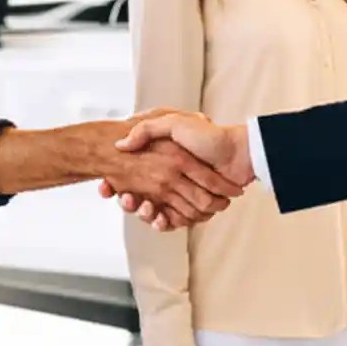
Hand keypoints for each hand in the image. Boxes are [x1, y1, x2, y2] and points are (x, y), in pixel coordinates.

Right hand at [99, 111, 253, 229]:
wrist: (238, 152)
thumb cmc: (209, 136)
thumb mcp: (175, 123)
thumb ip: (149, 128)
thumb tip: (122, 143)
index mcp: (164, 161)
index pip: (132, 176)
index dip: (118, 184)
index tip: (108, 187)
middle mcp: (170, 179)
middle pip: (140, 196)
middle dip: (129, 201)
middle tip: (125, 198)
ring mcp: (181, 194)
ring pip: (154, 211)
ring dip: (145, 213)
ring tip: (143, 206)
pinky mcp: (193, 207)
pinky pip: (174, 220)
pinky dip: (165, 223)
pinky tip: (159, 218)